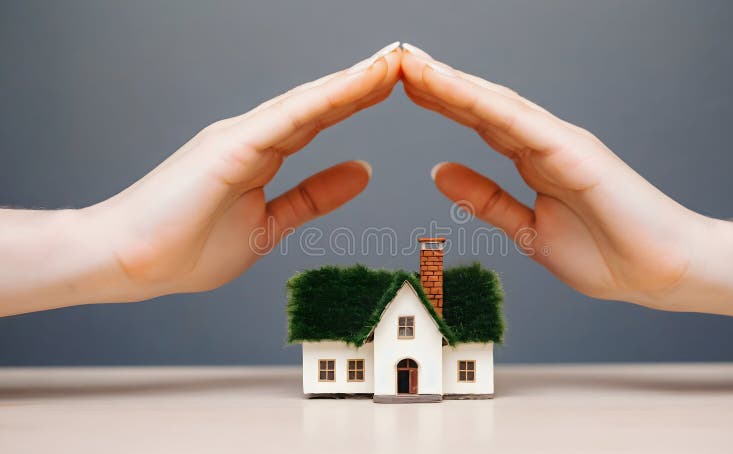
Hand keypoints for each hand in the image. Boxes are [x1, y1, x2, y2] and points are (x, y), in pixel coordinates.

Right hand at [0, 42, 401, 313]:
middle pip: (318, 102)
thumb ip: (313, 197)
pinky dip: (325, 99)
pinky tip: (358, 84)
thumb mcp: (269, 224)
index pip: (319, 119)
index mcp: (259, 152)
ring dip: (352, 81)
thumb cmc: (184, 247)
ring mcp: (239, 137)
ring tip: (392, 62)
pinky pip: (287, 119)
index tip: (395, 84)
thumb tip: (360, 174)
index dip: (356, 99)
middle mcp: (251, 135)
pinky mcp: (230, 147)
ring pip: (307, 102)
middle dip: (362, 81)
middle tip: (404, 59)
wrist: (128, 263)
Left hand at [400, 44, 729, 312]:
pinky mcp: (575, 152)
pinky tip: (450, 87)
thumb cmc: (609, 255)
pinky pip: (519, 123)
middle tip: (396, 59)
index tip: (403, 85)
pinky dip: (482, 102)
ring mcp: (560, 143)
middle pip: (481, 104)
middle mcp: (545, 142)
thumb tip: (441, 173)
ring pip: (495, 104)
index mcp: (535, 159)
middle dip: (437, 82)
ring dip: (451, 82)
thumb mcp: (527, 230)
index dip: (441, 101)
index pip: (479, 122)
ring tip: (411, 63)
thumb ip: (487, 199)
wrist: (663, 274)